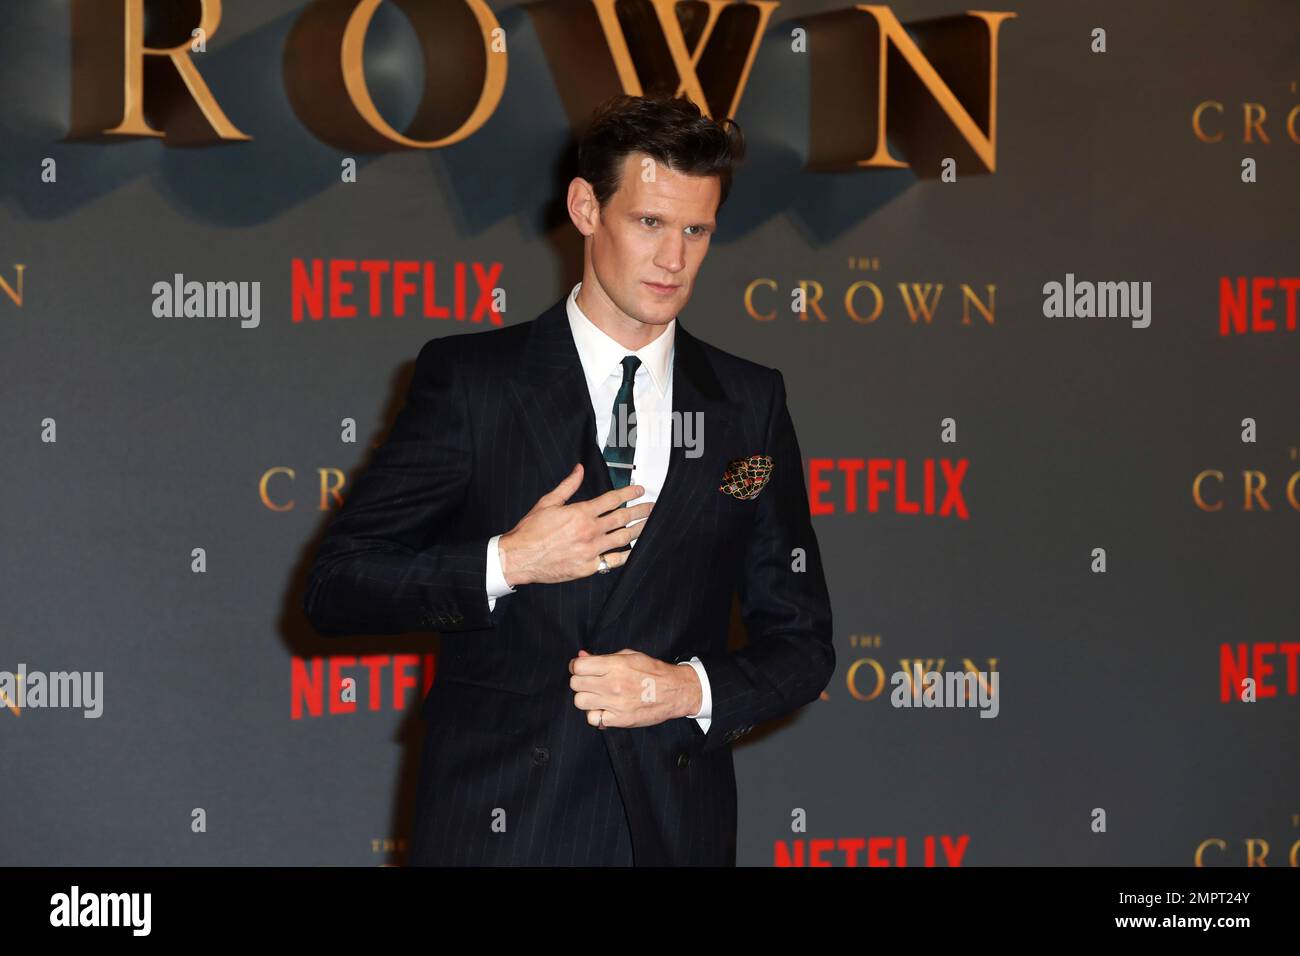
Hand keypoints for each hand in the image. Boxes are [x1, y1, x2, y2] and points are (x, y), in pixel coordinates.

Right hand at [498, 464, 653, 585]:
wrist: (519, 557)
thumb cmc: (530, 531)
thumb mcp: (548, 502)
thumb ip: (568, 486)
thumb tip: (579, 469)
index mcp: (581, 513)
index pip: (612, 499)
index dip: (629, 492)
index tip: (639, 490)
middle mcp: (590, 531)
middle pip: (623, 518)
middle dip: (641, 510)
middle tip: (652, 507)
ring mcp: (591, 550)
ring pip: (623, 538)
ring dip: (639, 530)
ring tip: (649, 525)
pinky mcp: (589, 567)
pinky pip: (614, 561)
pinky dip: (626, 555)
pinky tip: (634, 550)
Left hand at [569, 649, 701, 729]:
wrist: (675, 691)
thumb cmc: (652, 671)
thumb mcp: (629, 656)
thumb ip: (603, 657)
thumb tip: (581, 656)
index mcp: (615, 665)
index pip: (578, 666)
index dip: (576, 666)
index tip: (581, 668)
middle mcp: (613, 684)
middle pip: (576, 684)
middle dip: (580, 681)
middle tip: (591, 682)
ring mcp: (615, 703)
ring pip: (580, 702)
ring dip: (586, 698)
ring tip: (597, 696)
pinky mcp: (620, 720)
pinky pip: (592, 719)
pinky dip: (595, 714)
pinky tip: (604, 708)